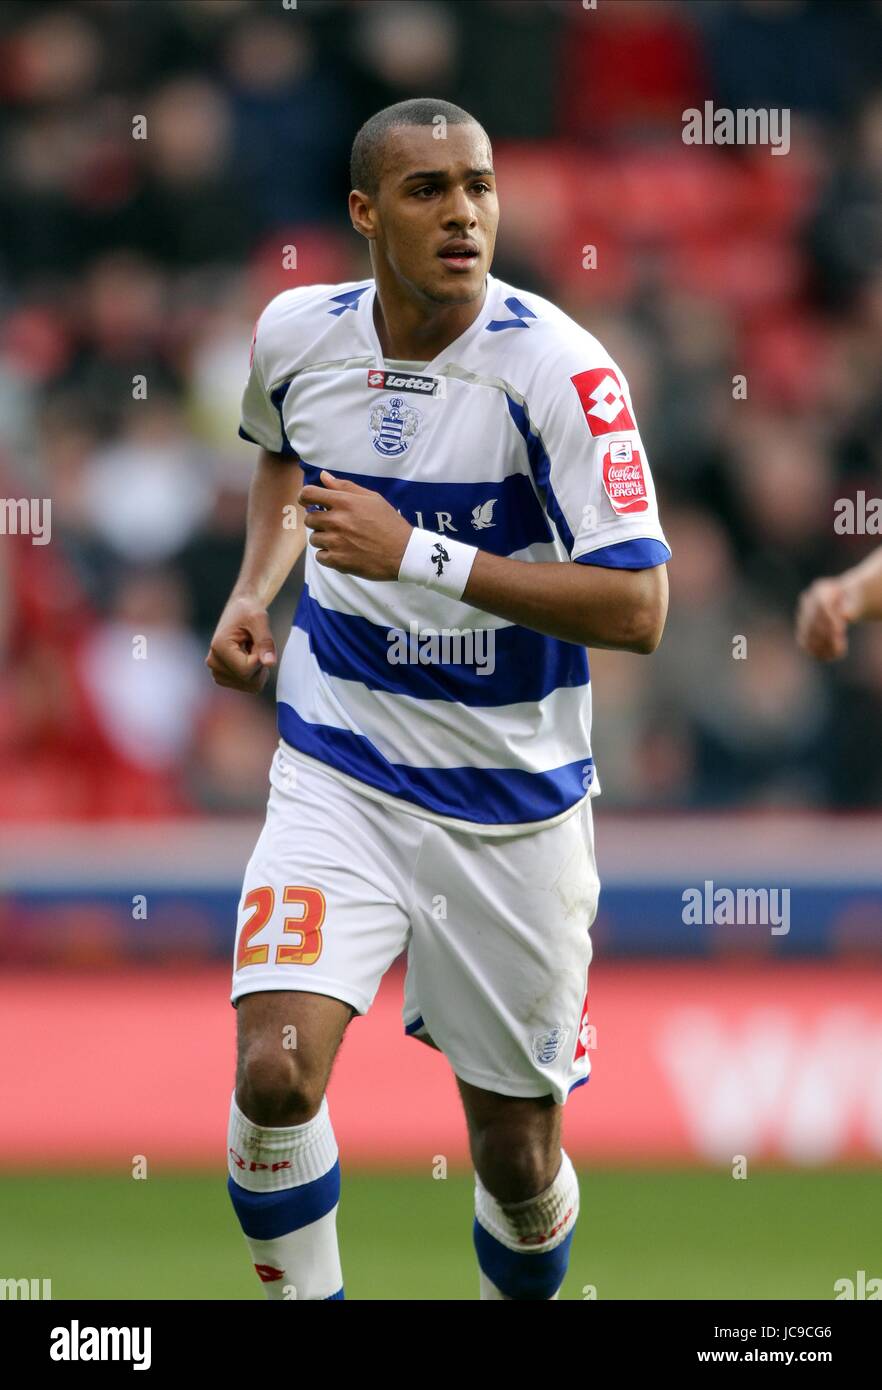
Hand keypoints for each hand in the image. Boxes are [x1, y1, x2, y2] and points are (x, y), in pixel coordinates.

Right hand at [206, 592, 276, 692]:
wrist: (239, 610)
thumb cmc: (249, 611)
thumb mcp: (259, 619)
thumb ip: (265, 642)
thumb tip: (270, 663)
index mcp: (219, 647)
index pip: (247, 671)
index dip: (261, 659)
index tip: (258, 642)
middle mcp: (213, 662)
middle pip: (249, 681)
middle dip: (260, 665)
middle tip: (255, 645)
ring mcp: (216, 671)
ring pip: (251, 686)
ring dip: (258, 669)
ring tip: (251, 650)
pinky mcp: (223, 677)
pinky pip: (249, 686)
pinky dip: (254, 674)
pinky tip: (248, 657)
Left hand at [298, 470, 412, 580]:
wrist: (403, 553)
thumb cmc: (389, 523)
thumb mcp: (371, 498)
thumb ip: (345, 486)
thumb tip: (323, 476)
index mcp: (344, 502)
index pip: (308, 494)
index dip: (305, 497)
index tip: (309, 502)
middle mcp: (336, 520)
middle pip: (309, 519)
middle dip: (319, 520)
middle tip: (335, 525)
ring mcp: (336, 541)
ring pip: (314, 539)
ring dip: (324, 539)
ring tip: (343, 540)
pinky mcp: (338, 560)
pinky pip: (319, 556)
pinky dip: (328, 555)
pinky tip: (343, 552)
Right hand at [795, 577, 859, 660]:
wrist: (841, 602)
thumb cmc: (850, 601)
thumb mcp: (855, 601)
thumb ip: (852, 607)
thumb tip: (846, 616)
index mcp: (821, 590)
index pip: (821, 605)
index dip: (829, 619)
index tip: (840, 631)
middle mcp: (808, 601)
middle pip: (812, 620)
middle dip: (826, 636)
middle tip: (840, 648)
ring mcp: (802, 615)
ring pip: (807, 633)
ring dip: (821, 646)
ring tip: (837, 653)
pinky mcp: (802, 629)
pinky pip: (804, 643)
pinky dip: (816, 651)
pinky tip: (830, 657)